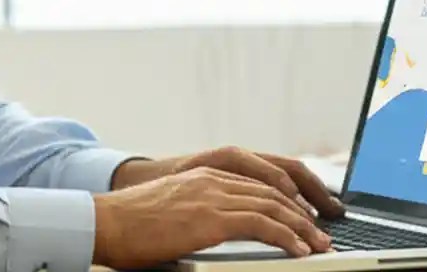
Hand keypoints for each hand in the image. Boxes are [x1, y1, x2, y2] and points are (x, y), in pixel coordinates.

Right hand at [92, 166, 333, 269]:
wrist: (105, 223)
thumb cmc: (129, 225)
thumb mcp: (171, 211)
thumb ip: (197, 216)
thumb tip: (210, 235)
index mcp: (203, 177)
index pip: (257, 185)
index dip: (285, 202)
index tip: (302, 220)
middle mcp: (211, 180)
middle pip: (271, 192)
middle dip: (301, 214)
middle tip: (320, 235)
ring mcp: (211, 196)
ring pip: (272, 206)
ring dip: (302, 227)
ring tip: (319, 245)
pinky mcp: (210, 218)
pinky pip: (260, 224)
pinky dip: (286, 236)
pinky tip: (299, 249)